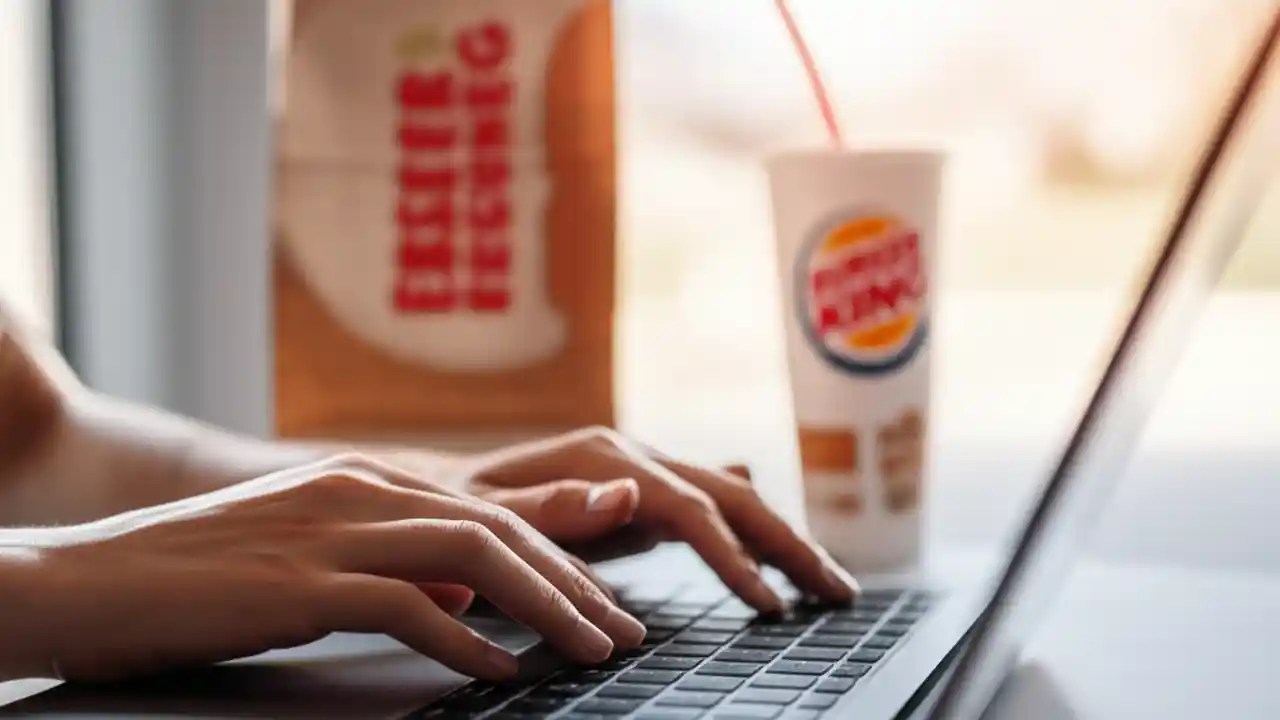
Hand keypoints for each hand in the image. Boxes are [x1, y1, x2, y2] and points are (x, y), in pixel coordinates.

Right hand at [0, 454, 644, 681]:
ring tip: (592, 652)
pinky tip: (500, 673)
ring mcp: (330, 530)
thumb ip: (390, 572)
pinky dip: (463, 642)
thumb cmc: (199, 580)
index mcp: (367, 481)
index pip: (490, 513)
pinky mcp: (298, 580)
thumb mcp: (312, 562)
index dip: (561, 554)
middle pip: (499, 530)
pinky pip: (404, 607)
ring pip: (472, 557)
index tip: (606, 599)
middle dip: (575, 582)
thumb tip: (461, 605)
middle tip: (624, 631)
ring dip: (545, 607)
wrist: (89, 579)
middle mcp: (361, 491)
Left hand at [452, 427, 858, 612]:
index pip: (692, 509)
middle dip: (789, 546)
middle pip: (731, 498)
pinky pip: (707, 513)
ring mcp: (640, 472)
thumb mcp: (484, 516)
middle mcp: (633, 456)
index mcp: (605, 458)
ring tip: (828, 583)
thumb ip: (555, 506)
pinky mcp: (638, 495)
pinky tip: (773, 551)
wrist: (428, 490)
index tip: (770, 606)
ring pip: (730, 502)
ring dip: (782, 541)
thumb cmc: (451, 513)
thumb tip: (630, 493)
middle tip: (839, 594)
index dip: (735, 558)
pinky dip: (747, 535)